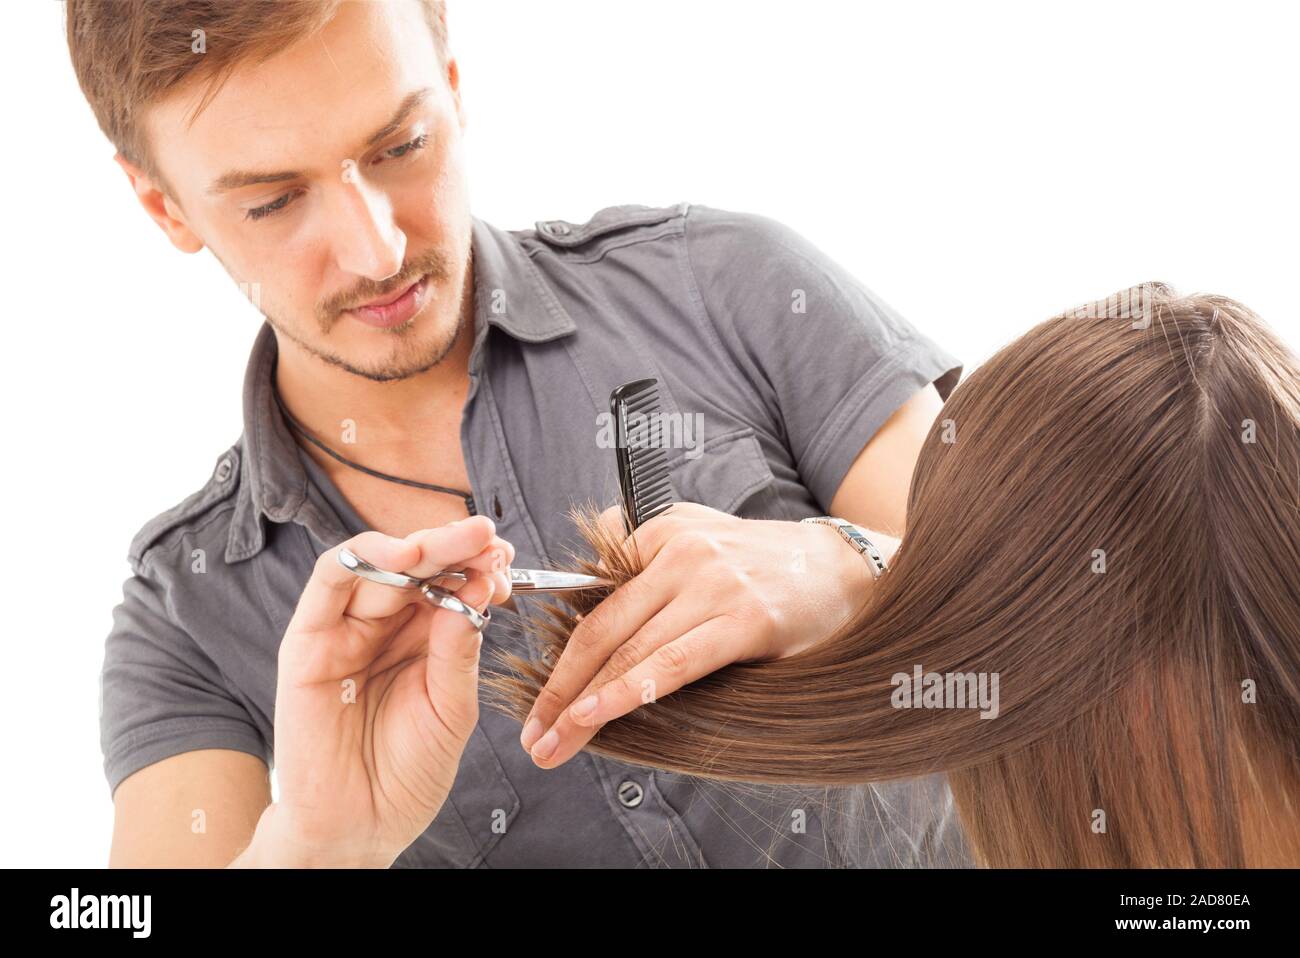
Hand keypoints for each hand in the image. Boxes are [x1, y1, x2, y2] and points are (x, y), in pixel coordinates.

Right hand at [244, 517, 514, 866]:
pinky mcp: (308, 641)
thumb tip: (477, 587)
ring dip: (421, 545)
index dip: (478, 565)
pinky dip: (365, 559)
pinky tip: (405, 556)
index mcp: (423, 638)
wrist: (361, 827)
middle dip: (457, 545)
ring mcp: (345, 630)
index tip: (509, 563)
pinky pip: (328, 582)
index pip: (449, 583)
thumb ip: (459, 649)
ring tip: (461, 541)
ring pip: (379, 563)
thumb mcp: (451, 708)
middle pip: (418, 565)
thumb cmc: (408, 773)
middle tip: (489, 539)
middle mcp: (384, 626)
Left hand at [517, 502, 894, 767]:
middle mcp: (683, 553)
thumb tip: (586, 580)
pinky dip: (629, 690)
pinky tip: (599, 714)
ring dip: (583, 702)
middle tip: (532, 734)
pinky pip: (674, 662)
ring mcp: (714, 585)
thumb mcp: (702, 533)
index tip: (540, 697)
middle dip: (558, 688)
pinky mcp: (745, 620)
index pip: (595, 601)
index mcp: (664, 533)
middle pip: (602, 629)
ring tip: (555, 741)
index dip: (561, 654)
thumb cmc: (767, 565)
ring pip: (631, 650)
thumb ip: (645, 550)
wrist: (845, 568)